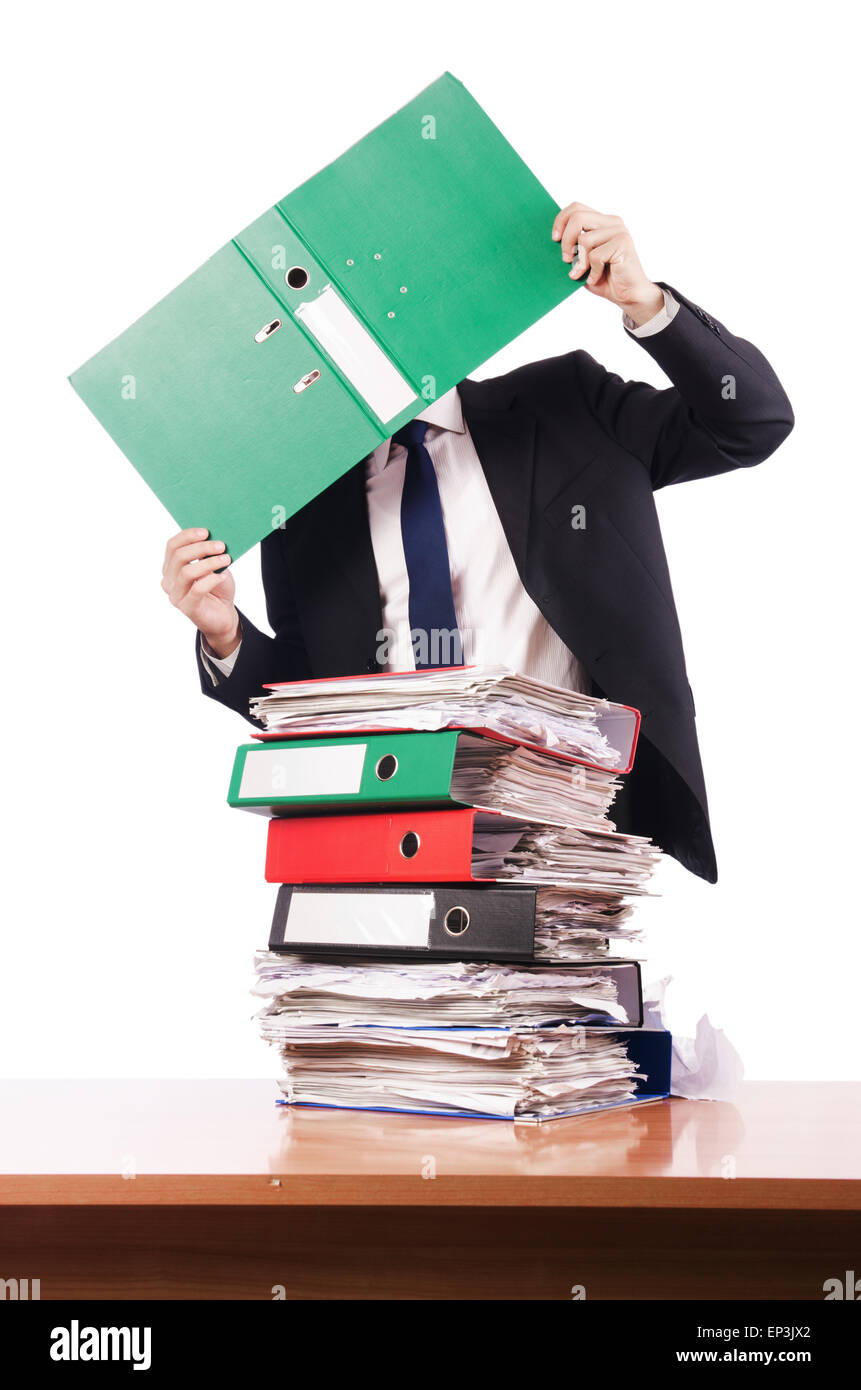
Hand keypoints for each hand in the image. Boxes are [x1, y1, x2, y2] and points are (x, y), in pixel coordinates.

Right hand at [161, 528, 240, 657]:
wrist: (223, 615)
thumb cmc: (216, 588)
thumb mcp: (213, 566)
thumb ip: (207, 554)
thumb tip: (212, 536)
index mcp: (171, 567)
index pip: (172, 546)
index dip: (187, 536)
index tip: (206, 532)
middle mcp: (168, 581)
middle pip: (179, 557)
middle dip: (201, 548)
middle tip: (221, 545)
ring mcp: (176, 595)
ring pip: (187, 572)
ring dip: (209, 563)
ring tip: (226, 559)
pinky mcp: (187, 608)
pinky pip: (197, 589)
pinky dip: (212, 580)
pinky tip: (223, 576)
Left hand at [552, 203, 663, 325]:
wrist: (628, 295)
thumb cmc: (605, 279)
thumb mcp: (583, 261)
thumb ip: (572, 248)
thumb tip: (553, 240)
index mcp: (602, 221)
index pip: (576, 208)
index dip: (561, 221)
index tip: (554, 239)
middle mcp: (612, 222)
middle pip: (577, 217)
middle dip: (566, 240)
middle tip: (566, 259)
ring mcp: (619, 232)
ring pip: (585, 239)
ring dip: (580, 262)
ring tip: (583, 274)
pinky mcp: (623, 244)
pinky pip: (595, 256)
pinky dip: (593, 272)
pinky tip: (596, 278)